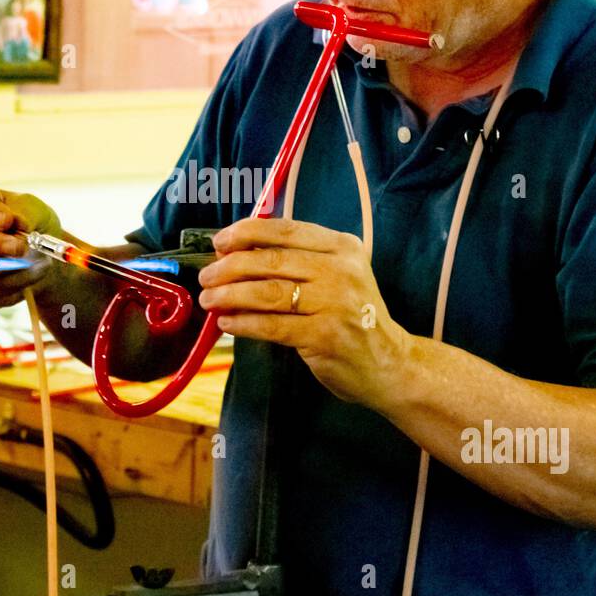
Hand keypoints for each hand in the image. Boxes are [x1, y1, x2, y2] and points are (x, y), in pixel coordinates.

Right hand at [0, 182, 62, 307]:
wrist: (39, 251)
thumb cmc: (29, 220)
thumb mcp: (32, 208)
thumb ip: (23, 214)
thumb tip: (16, 226)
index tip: (7, 220)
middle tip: (18, 247)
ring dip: (12, 266)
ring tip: (37, 260)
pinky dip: (16, 282)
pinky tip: (29, 273)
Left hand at [197, 218, 409, 407]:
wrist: (388, 364)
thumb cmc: (353, 317)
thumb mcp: (337, 276)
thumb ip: (298, 261)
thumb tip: (236, 253)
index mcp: (343, 247)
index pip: (286, 231)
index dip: (247, 233)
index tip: (220, 241)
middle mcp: (340, 270)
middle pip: (271, 261)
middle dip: (230, 267)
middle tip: (206, 276)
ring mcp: (334, 303)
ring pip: (267, 292)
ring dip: (229, 295)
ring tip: (209, 300)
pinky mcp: (323, 336)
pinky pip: (272, 326)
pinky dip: (244, 323)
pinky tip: (227, 323)